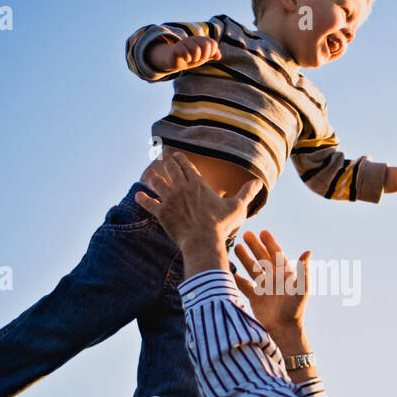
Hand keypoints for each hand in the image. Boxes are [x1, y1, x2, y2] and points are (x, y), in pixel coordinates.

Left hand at [135, 148, 259, 252]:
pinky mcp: (162, 214)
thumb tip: (259, 182)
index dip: (180, 159)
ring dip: (152, 178)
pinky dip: (143, 199)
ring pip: (157, 183)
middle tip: (160, 156)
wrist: (203, 241)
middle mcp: (182, 188)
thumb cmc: (221, 225)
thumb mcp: (237, 207)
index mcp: (198, 184)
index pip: (186, 166)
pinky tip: (137, 196)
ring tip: (148, 174)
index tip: (176, 155)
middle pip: (171, 170)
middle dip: (166, 162)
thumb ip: (246, 193)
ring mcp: (170, 200)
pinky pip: (149, 204)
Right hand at [153, 34, 220, 73]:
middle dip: (204, 56)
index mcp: (201, 39)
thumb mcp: (203, 57)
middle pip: (206, 46)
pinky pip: (186, 53)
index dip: (212, 52)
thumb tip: (219, 56)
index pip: (213, 44)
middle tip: (198, 58)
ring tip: (192, 59)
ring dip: (195, 58)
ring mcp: (185, 42)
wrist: (175, 61)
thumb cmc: (191, 57)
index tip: (206, 56)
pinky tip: (186, 59)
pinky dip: (187, 59)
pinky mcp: (177, 47)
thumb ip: (212, 55)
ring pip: (196, 50)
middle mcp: (194, 38)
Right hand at [232, 230, 311, 334]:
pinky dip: (237, 278)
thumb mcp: (301, 288)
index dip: (270, 243)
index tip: (263, 232)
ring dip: (244, 258)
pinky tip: (229, 271)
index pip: (276, 254)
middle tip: (245, 234)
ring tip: (235, 247)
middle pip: (262, 259)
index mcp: (285, 275)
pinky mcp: (255, 298)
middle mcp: (274, 279)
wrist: (284, 330)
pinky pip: (244, 285)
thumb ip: (303, 270)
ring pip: (252, 269)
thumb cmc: (294, 309)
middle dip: (254, 247)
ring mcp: (264, 288)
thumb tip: (308, 251)